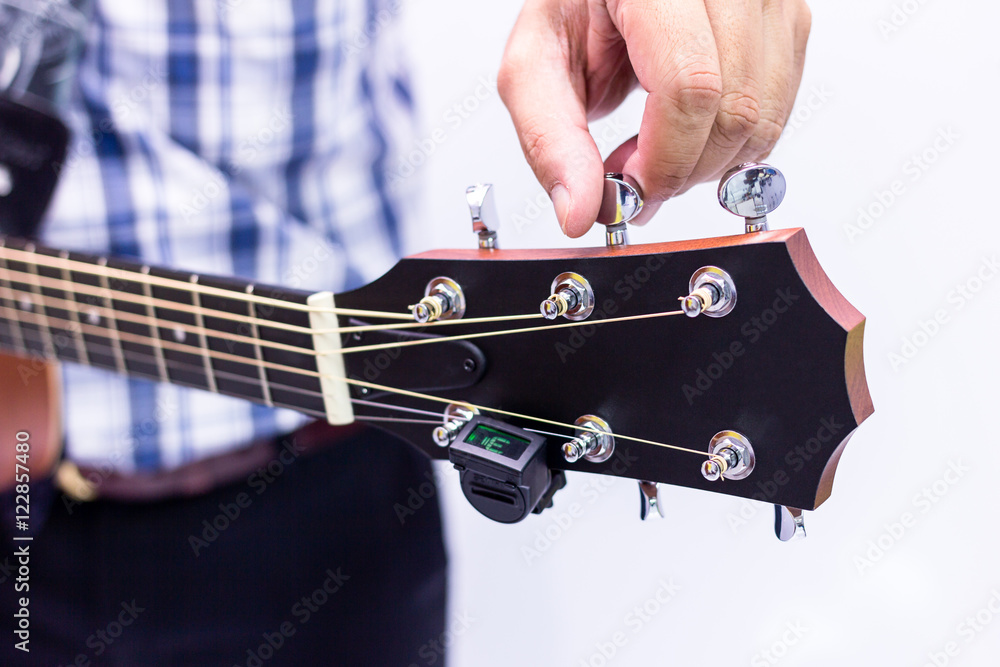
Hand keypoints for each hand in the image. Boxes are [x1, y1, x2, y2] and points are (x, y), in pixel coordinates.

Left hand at [498, 0, 810, 236]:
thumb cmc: (573, 8)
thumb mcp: (535, 67)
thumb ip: (550, 140)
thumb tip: (582, 211)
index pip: (690, 85)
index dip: (666, 157)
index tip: (632, 189)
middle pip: (735, 109)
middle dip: (685, 169)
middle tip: (637, 174)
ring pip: (763, 117)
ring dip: (709, 162)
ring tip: (656, 145)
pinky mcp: (786, 19)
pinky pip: (777, 111)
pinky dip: (732, 144)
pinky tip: (688, 128)